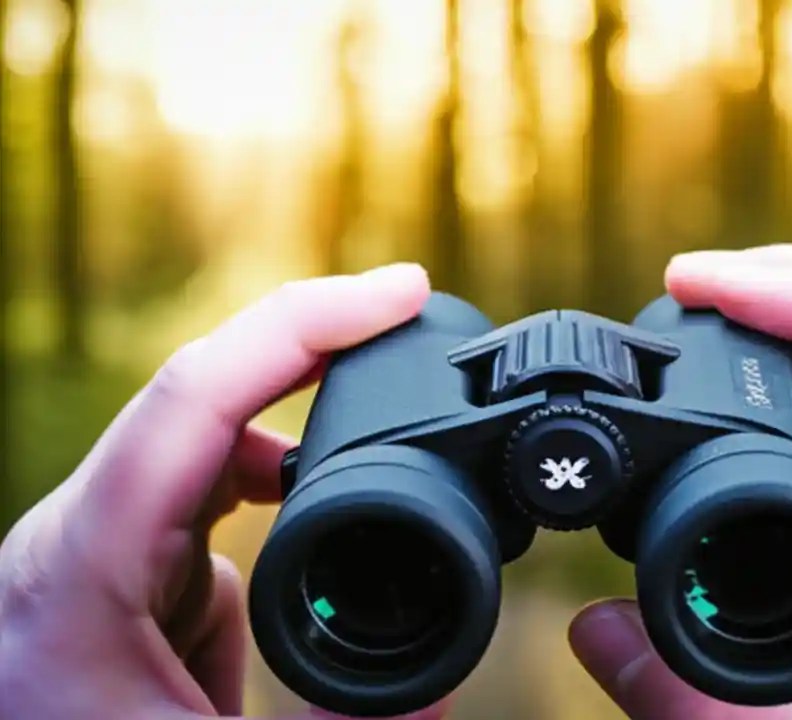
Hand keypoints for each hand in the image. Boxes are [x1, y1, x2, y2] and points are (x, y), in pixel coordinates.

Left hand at [0, 265, 447, 719]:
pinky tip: (306, 546)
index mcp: (80, 569)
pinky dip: (272, 500)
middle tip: (418, 334)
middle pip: (211, 396)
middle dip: (324, 359)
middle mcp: (78, 532)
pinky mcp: (116, 563)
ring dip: (301, 454)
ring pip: (214, 445)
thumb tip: (438, 692)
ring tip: (378, 470)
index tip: (400, 292)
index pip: (193, 395)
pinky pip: (206, 495)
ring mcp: (96, 542)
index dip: (302, 324)